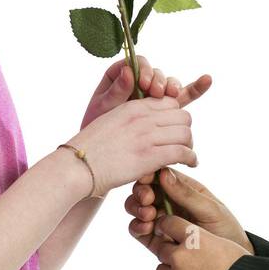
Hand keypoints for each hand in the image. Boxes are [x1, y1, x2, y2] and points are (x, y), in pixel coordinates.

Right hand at [67, 96, 196, 195]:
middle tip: (183, 145)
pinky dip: (191, 158)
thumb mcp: (111, 122)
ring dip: (190, 145)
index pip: (170, 103)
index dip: (176, 117)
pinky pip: (182, 152)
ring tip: (187, 156)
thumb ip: (130, 120)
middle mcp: (143, 117)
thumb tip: (145, 126)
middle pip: (183, 116)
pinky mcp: (150, 155)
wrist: (77, 165)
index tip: (174, 130)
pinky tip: (191, 164)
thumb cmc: (90, 149)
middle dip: (185, 130)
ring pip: (186, 133)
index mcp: (133, 107)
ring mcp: (147, 135)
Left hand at [80, 56, 212, 130]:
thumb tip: (127, 70)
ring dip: (171, 89)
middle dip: (159, 81)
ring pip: (169, 86)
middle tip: (155, 92)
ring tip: (170, 95)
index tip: (143, 83)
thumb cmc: (97, 129)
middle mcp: (141, 83)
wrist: (100, 155)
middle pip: (157, 74)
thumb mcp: (102, 109)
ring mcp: (155, 97)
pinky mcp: (167, 112)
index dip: (145, 70)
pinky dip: (195, 88)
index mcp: (122, 76)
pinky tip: (207, 80)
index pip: (140, 63)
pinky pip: (184, 95)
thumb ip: (116, 91)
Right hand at [125, 169, 252, 254]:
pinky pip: (138, 230)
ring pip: (138, 209)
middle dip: (141, 192)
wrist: (229, 266)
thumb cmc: (226, 231)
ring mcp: (162, 221)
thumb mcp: (211, 209)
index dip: (149, 173)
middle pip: (144, 190)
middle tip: (147, 199)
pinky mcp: (156, 240)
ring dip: (137, 209)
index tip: (146, 178)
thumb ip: (186, 194)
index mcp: (184, 189)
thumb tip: (163, 173)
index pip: (161, 175)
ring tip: (149, 215)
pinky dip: (137, 226)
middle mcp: (169, 203)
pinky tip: (146, 228)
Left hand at [146, 212, 249, 269]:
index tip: (168, 232)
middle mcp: (180, 256)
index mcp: (194, 238)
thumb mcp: (222, 244)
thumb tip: (184, 239)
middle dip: (171, 254)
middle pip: (162, 249)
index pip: (168, 223)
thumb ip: (199, 240)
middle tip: (188, 263)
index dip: (167, 227)